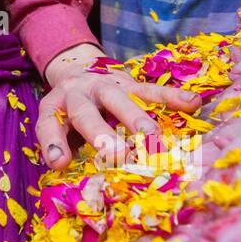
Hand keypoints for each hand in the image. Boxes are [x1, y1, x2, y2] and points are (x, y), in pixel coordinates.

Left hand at [35, 54, 199, 167]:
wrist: (78, 69)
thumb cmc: (69, 113)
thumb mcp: (58, 127)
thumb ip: (63, 147)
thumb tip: (66, 172)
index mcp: (55, 107)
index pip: (48, 123)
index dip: (53, 142)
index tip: (59, 163)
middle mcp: (78, 94)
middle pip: (86, 113)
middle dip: (102, 134)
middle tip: (118, 155)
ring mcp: (105, 86)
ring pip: (120, 99)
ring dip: (137, 118)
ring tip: (153, 137)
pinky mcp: (130, 83)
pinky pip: (151, 90)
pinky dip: (171, 97)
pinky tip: (192, 103)